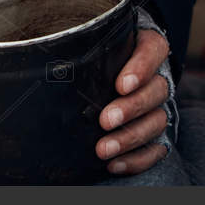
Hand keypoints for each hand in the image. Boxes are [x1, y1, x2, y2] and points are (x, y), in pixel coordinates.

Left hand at [97, 28, 171, 174]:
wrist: (113, 71)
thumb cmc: (101, 53)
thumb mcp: (97, 41)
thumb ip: (85, 43)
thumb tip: (47, 56)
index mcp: (147, 47)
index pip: (152, 52)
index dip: (140, 69)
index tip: (121, 85)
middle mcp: (156, 77)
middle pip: (156, 91)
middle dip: (131, 108)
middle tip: (106, 120)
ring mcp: (158, 107)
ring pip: (157, 121)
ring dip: (130, 137)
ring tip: (103, 149)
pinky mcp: (155, 132)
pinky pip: (156, 149)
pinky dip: (137, 159)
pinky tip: (115, 164)